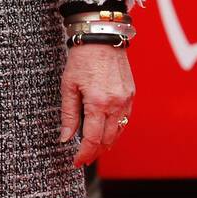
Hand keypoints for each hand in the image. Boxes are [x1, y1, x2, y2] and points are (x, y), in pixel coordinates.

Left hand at [59, 41, 133, 166]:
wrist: (102, 36)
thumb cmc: (82, 58)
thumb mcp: (68, 86)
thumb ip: (68, 115)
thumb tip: (66, 138)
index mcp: (98, 102)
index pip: (92, 140)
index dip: (84, 154)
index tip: (76, 161)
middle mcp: (115, 103)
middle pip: (107, 140)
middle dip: (94, 153)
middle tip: (83, 158)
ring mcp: (126, 99)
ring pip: (118, 132)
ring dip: (106, 144)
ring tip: (93, 149)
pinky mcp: (131, 94)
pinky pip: (125, 119)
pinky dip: (116, 130)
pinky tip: (106, 132)